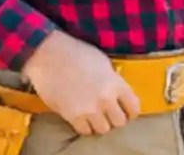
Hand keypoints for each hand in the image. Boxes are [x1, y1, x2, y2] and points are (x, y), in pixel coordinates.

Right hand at [22, 31, 139, 134]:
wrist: (49, 56)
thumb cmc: (76, 52)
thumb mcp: (103, 62)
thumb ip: (113, 79)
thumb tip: (117, 91)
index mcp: (116, 83)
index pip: (134, 107)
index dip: (131, 111)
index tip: (126, 110)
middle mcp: (106, 99)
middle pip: (120, 122)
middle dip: (115, 118)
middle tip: (108, 113)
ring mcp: (89, 109)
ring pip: (103, 129)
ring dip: (100, 123)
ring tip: (94, 115)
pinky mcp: (72, 116)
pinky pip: (85, 131)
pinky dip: (85, 126)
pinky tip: (82, 117)